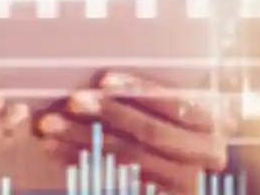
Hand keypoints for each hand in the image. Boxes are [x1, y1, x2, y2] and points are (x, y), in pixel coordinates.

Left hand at [34, 72, 233, 194]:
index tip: (104, 79)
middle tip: (71, 100)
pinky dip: (80, 161)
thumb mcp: (174, 109)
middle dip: (107, 113)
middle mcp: (205, 154)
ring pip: (128, 157)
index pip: (174, 104)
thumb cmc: (173, 129)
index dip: (139, 90)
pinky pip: (114, 179)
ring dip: (83, 139)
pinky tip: (55, 149)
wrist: (183, 175)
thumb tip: (103, 76)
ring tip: (49, 125)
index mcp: (210, 123)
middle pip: (149, 132)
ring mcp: (184, 181)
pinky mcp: (161, 194)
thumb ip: (149, 95)